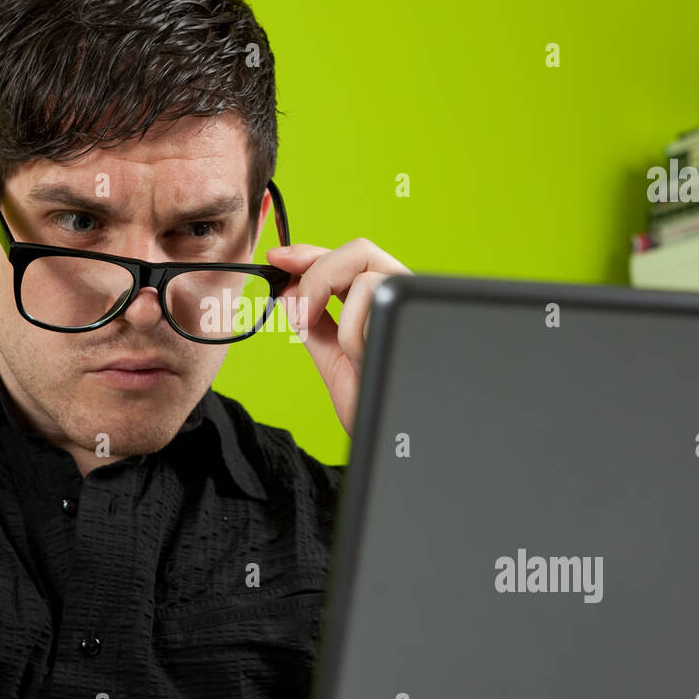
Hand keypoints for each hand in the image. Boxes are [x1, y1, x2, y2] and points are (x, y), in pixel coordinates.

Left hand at [266, 240, 412, 436]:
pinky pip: (375, 293)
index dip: (310, 253)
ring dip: (330, 300)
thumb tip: (289, 290)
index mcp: (384, 306)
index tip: (278, 258)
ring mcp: (415, 308)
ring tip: (334, 346)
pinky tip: (358, 357)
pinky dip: (350, 325)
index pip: (349, 260)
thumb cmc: (374, 411)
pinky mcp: (419, 317)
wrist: (397, 448)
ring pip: (364, 266)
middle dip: (314, 272)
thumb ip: (315, 326)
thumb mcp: (335, 362)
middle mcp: (404, 301)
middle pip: (358, 251)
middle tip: (295, 311)